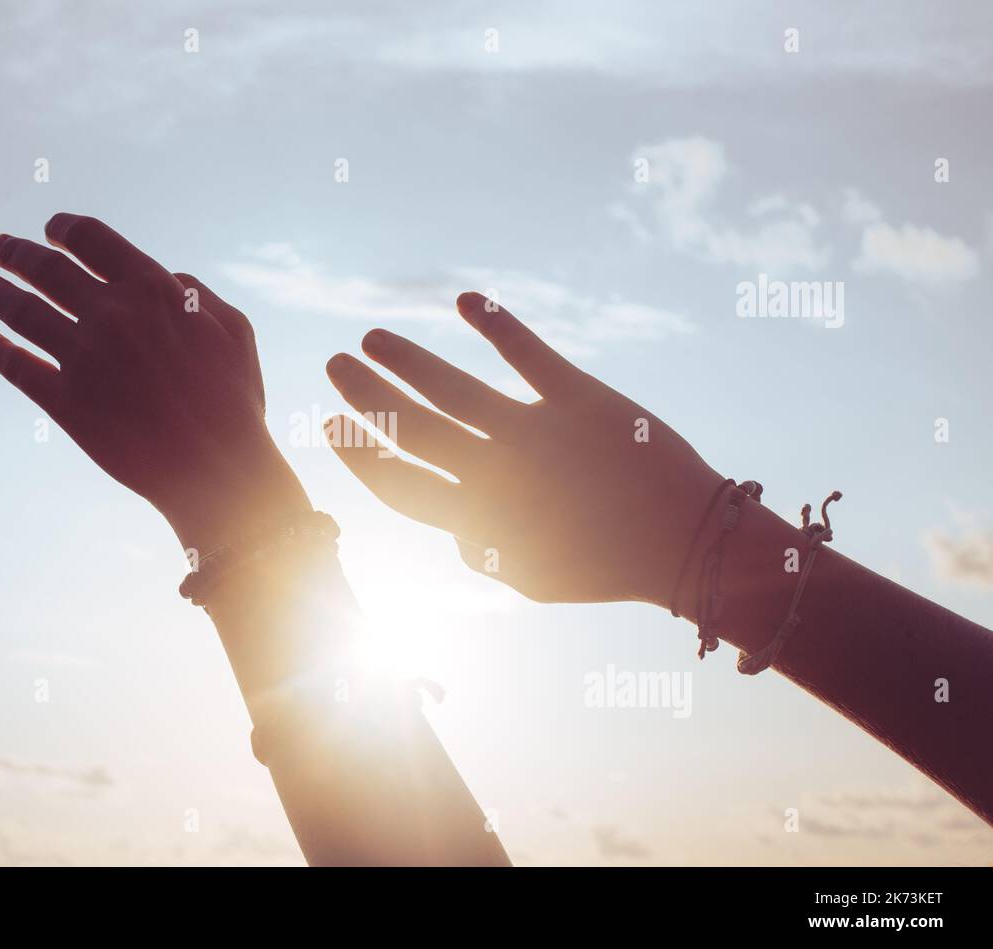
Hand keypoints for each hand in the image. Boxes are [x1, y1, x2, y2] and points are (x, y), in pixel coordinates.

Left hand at [0, 213, 308, 552]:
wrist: (216, 469)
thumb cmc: (232, 400)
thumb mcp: (234, 330)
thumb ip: (197, 291)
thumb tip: (166, 275)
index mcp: (152, 289)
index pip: (90, 238)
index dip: (62, 228)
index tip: (48, 230)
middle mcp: (111, 315)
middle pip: (45, 268)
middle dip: (14, 252)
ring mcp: (84, 359)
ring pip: (21, 312)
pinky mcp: (65, 404)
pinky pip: (16, 367)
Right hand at [325, 293, 721, 605]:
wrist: (690, 545)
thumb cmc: (605, 566)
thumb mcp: (531, 577)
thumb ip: (478, 551)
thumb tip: (450, 524)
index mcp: (481, 522)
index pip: (398, 484)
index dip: (357, 455)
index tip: (329, 426)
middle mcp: (498, 475)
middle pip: (410, 429)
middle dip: (362, 395)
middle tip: (332, 365)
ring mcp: (535, 433)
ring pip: (450, 388)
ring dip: (402, 359)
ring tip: (371, 338)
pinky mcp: (579, 398)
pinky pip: (526, 352)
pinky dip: (494, 323)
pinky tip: (464, 300)